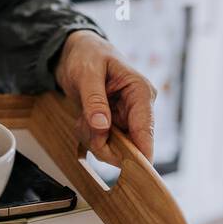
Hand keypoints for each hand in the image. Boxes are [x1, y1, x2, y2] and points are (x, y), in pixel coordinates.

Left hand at [52, 30, 156, 164]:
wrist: (75, 52)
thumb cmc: (86, 54)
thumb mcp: (87, 73)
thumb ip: (94, 100)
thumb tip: (103, 126)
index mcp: (141, 92)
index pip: (146, 129)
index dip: (142, 152)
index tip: (137, 171)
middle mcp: (138, 109)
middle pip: (129, 145)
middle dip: (102, 141)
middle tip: (84, 126)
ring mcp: (126, 119)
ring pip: (113, 147)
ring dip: (92, 138)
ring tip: (82, 117)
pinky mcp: (114, 125)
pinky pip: (102, 143)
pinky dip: (88, 136)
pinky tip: (83, 120)